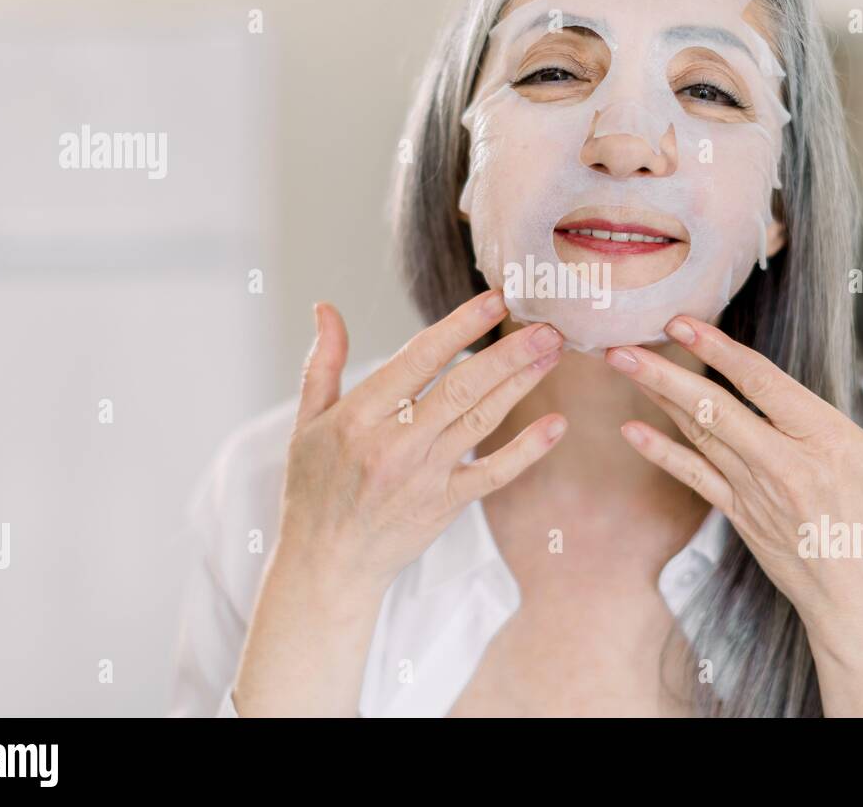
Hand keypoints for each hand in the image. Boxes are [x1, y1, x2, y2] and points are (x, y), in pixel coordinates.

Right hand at [233, 289, 565, 715]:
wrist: (327, 563)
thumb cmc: (314, 488)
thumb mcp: (306, 423)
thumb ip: (323, 363)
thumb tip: (325, 308)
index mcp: (360, 415)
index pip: (418, 359)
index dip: (460, 325)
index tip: (494, 299)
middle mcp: (395, 443)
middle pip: (461, 387)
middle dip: (508, 353)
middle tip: (547, 325)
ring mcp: (424, 476)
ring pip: (481, 420)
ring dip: (521, 384)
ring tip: (553, 353)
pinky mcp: (446, 505)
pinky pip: (493, 474)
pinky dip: (527, 451)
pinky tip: (556, 426)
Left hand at [607, 317, 862, 715]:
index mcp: (825, 439)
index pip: (762, 382)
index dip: (717, 349)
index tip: (682, 322)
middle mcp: (782, 464)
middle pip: (714, 408)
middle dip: (664, 372)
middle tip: (622, 345)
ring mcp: (755, 492)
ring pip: (698, 435)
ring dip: (657, 397)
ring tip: (622, 365)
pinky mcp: (739, 516)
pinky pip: (695, 478)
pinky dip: (661, 453)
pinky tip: (631, 430)